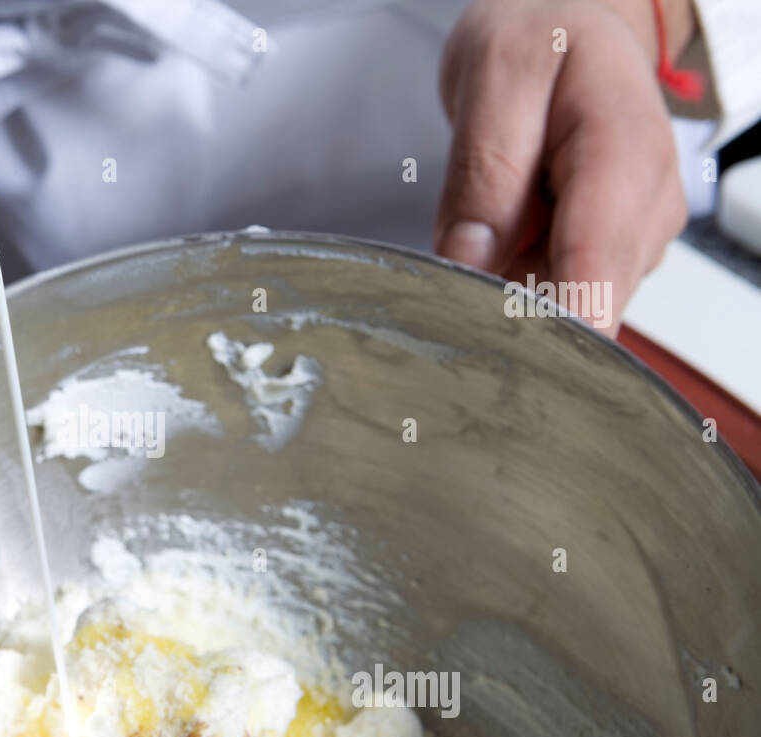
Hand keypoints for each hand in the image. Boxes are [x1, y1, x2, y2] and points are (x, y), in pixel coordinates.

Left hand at [435, 0, 694, 333]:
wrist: (573, 22)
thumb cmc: (541, 37)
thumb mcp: (495, 78)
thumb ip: (484, 170)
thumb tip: (468, 259)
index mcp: (625, 155)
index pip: (596, 269)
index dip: (549, 327)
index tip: (488, 344)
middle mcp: (645, 206)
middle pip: (580, 302)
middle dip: (512, 310)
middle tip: (451, 287)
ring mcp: (631, 234)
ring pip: (564, 306)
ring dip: (509, 295)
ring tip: (472, 245)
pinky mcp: (607, 250)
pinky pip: (555, 292)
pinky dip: (515, 284)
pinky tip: (492, 252)